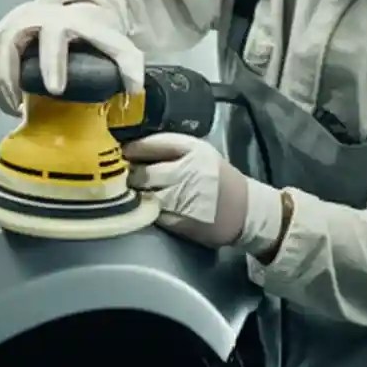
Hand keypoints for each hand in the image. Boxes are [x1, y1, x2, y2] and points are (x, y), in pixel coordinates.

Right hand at [0, 0, 143, 116]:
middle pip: (7, 43)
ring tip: (11, 107)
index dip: (51, 64)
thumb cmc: (92, 33)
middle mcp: (30, 16)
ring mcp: (9, 23)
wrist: (70, 10)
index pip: (51, 38)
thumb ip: (129, 65)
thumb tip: (133, 92)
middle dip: (9, 78)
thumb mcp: (116, 44)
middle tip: (19, 107)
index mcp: (60, 19)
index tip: (55, 91)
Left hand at [123, 133, 283, 253]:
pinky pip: (151, 214)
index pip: (154, 144)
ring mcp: (183, 199)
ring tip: (132, 191)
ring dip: (134, 194)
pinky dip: (144, 210)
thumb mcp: (200, 152)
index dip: (134, 148)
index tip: (122, 151)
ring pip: (145, 195)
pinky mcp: (180, 222)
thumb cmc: (217, 177)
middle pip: (144, 173)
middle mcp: (187, 173)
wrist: (245, 210)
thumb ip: (170, 147)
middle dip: (130, 174)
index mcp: (193, 150)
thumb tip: (132, 147)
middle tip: (123, 175)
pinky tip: (143, 206)